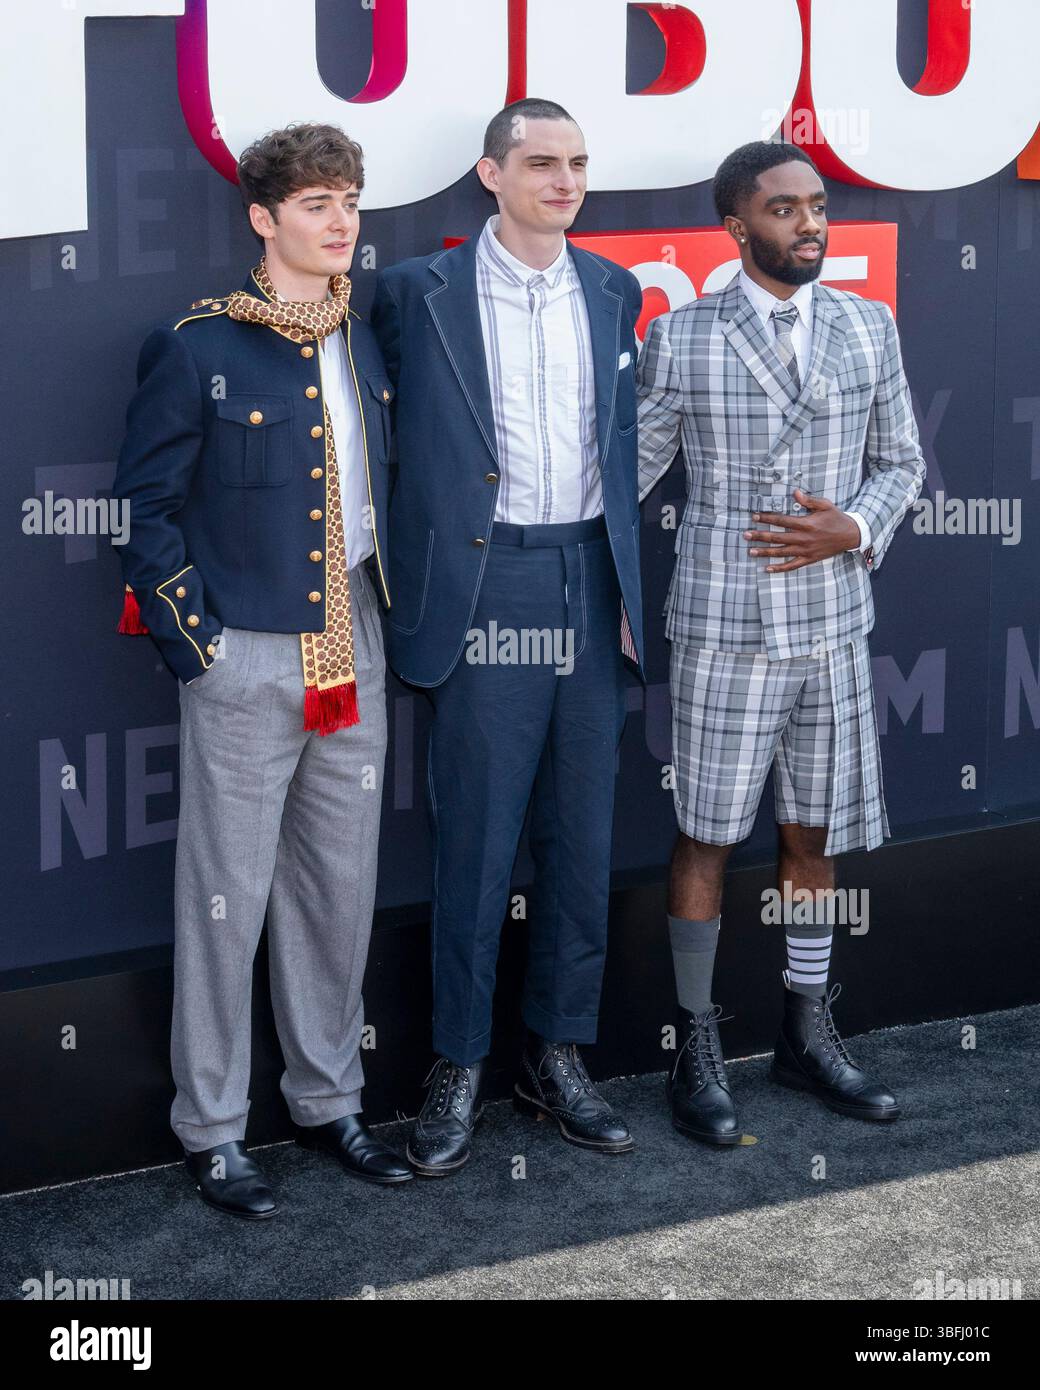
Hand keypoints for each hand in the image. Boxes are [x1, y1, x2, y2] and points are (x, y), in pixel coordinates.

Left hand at [744, 490, 860, 572]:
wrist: (850, 535)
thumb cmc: (836, 518)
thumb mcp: (825, 505)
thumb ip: (808, 500)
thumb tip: (795, 493)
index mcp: (807, 524)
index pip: (782, 521)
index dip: (767, 518)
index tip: (754, 517)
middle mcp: (804, 538)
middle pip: (777, 537)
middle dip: (760, 536)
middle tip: (745, 535)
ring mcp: (806, 551)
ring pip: (781, 552)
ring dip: (765, 552)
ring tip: (750, 551)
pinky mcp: (808, 559)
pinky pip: (791, 566)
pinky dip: (779, 568)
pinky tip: (767, 569)